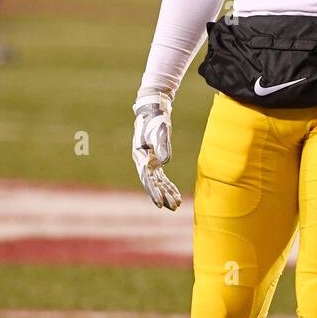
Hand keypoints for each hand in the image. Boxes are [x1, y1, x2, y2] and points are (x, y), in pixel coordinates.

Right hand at [132, 92, 180, 210]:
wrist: (153, 109)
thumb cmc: (155, 119)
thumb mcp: (159, 131)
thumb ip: (162, 146)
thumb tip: (165, 162)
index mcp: (140, 157)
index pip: (147, 179)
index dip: (153, 192)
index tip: (160, 203)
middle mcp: (143, 162)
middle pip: (152, 184)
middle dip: (162, 196)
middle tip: (172, 208)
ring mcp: (149, 161)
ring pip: (158, 182)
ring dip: (166, 193)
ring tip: (176, 205)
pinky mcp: (156, 159)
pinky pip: (162, 176)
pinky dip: (169, 185)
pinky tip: (175, 193)